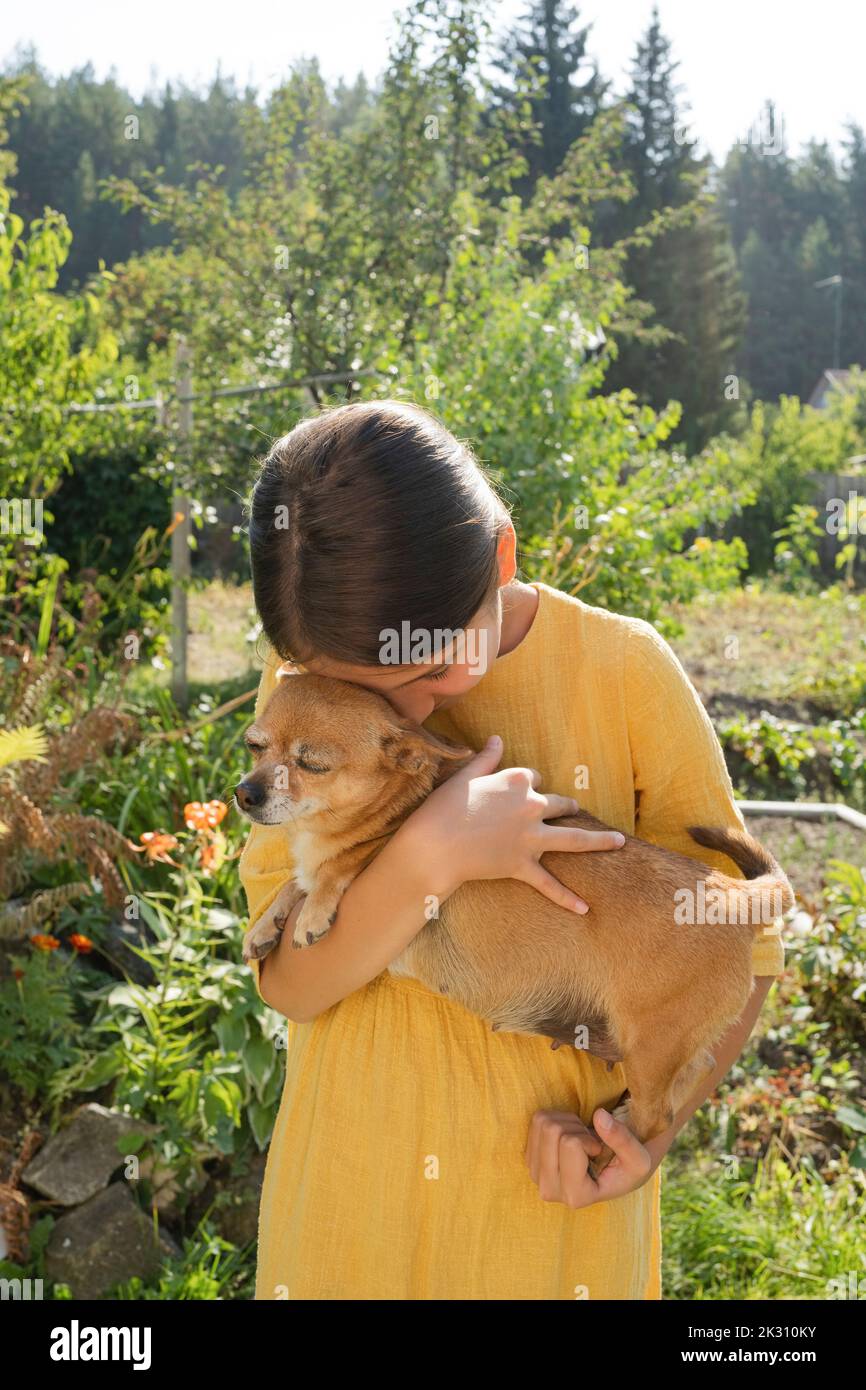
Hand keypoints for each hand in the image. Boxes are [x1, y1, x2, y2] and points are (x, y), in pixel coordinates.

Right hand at [403, 735, 624, 911]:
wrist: (434, 845)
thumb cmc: (444, 807)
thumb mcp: (465, 776)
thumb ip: (486, 758)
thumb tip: (497, 739)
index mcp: (517, 780)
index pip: (534, 777)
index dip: (527, 785)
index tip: (518, 791)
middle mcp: (531, 806)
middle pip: (560, 803)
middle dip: (567, 806)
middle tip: (573, 809)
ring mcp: (530, 838)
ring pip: (574, 839)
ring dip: (598, 840)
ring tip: (618, 842)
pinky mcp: (523, 865)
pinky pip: (549, 883)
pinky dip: (566, 897)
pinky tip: (585, 908)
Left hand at [525, 1106, 662, 1208]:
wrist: (615, 1169)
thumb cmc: (629, 1167)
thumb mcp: (640, 1158)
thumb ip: (623, 1139)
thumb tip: (599, 1115)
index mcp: (576, 1196)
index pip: (570, 1144)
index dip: (588, 1139)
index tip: (598, 1152)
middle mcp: (550, 1190)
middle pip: (552, 1130)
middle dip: (576, 1127)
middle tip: (589, 1142)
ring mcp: (536, 1175)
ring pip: (543, 1123)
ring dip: (567, 1123)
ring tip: (581, 1140)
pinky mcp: (530, 1158)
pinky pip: (537, 1120)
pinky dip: (557, 1119)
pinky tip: (569, 1137)